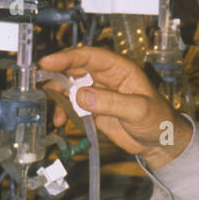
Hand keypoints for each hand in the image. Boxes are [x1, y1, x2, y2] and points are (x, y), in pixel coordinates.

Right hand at [37, 44, 191, 162]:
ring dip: (57, 96)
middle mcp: (106, 77)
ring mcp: (98, 92)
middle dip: (56, 75)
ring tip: (54, 110)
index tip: (48, 62)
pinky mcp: (92, 108)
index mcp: (119, 69)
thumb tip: (82, 95)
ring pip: (69, 86)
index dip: (68, 57)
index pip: (90, 56)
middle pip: (74, 68)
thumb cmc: (158, 120)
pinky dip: (63, 110)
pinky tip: (60, 121)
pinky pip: (71, 104)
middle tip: (39, 83)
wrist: (160, 142)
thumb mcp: (138, 110)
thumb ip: (111, 103)